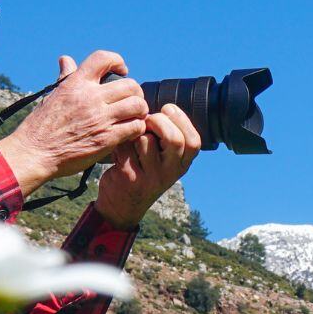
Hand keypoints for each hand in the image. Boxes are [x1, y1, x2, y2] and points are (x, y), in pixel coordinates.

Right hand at [0, 51, 148, 193]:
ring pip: (137, 105)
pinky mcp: (106, 139)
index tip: (121, 71)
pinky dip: (137, 129)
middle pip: (130, 85)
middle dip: (135, 93)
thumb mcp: (53, 95)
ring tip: (134, 116)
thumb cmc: (41, 126)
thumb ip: (65, 77)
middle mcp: (89, 98)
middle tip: (131, 101)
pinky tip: (130, 132)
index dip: (117, 61)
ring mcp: (99, 118)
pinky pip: (135, 127)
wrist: (34, 153)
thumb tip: (65, 59)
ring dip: (140, 111)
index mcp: (75, 84)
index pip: (103, 58)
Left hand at [94, 103, 201, 229]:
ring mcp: (151, 177)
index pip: (193, 141)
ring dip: (135, 133)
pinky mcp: (129, 177)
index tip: (167, 109)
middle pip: (174, 138)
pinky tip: (119, 150)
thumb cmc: (144, 171)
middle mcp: (170, 172)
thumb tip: (164, 108)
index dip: (181, 120)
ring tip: (132, 140)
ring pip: (145, 139)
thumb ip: (168, 137)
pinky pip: (125, 147)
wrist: (123, 205)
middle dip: (158, 121)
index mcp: (182, 164)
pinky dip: (120, 143)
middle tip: (148, 120)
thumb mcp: (164, 160)